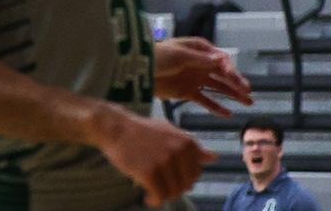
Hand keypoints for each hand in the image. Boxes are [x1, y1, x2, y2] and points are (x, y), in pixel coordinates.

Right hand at [92, 107, 214, 207]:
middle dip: (175, 189)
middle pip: (186, 185)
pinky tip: (147, 198)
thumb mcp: (170, 133)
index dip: (183, 178)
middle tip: (160, 185)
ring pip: (173, 192)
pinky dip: (154, 201)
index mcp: (187, 142)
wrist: (116, 128)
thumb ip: (193, 147)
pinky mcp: (149, 172)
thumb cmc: (142, 132)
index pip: (196, 173)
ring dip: (163, 196)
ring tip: (152, 191)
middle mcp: (179, 151)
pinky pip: (159, 196)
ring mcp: (164, 162)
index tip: (171, 177)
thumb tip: (214, 158)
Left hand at [153, 37, 253, 115]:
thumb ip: (201, 59)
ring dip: (233, 95)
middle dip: (236, 82)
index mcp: (199, 50)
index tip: (235, 78)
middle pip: (222, 74)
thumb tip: (222, 59)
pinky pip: (205, 100)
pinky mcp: (187, 92)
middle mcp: (200, 64)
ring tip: (248, 103)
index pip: (221, 59)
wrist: (138, 70)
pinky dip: (216, 107)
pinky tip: (229, 114)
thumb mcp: (179, 54)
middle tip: (249, 93)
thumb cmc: (158, 57)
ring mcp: (195, 78)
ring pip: (218, 88)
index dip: (230, 68)